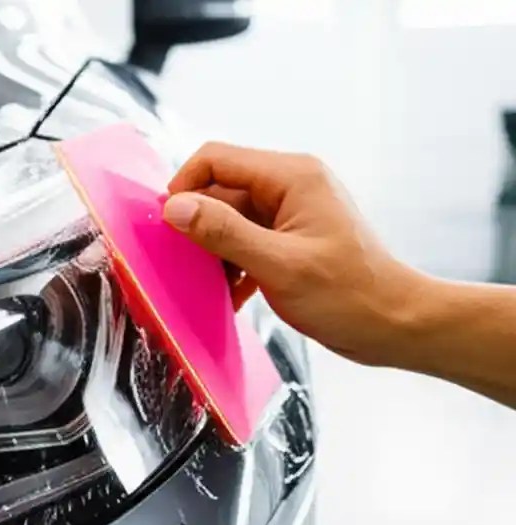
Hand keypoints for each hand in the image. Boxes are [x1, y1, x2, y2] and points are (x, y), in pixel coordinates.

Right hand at [161, 142, 432, 366]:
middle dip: (199, 227)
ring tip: (216, 287)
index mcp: (292, 176)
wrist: (396, 325)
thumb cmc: (348, 295)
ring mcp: (291, 211)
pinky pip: (244, 240)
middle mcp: (290, 184)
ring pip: (228, 219)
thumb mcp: (278, 264)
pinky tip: (234, 295)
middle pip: (220, 190)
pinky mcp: (290, 238)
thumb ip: (224, 232)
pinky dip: (232, 265)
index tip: (168, 229)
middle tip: (189, 267)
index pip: (215, 159)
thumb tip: (173, 207)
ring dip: (215, 252)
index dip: (184, 188)